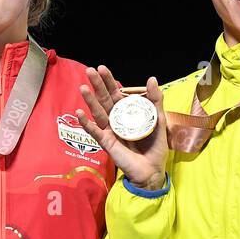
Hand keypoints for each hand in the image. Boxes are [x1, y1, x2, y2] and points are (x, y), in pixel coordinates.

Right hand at [76, 67, 168, 191]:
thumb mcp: (159, 120)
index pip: (116, 93)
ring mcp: (110, 131)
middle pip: (104, 100)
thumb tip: (152, 78)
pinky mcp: (107, 142)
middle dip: (97, 85)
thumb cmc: (155, 146)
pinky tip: (80, 113)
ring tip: (83, 87)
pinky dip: (87, 123)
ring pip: (98, 112)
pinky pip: (95, 132)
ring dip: (90, 100)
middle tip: (90, 70)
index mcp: (128, 113)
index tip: (102, 68)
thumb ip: (155, 100)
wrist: (152, 170)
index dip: (109, 81)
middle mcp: (116, 119)